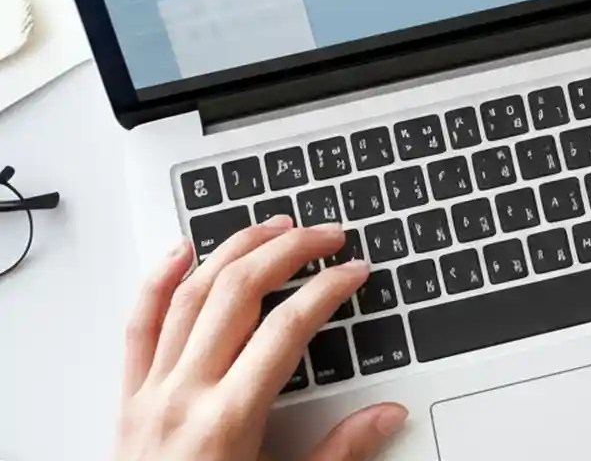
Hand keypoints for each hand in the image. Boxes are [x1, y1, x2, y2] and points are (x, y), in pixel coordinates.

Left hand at [114, 216, 407, 460]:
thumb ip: (341, 452)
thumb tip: (388, 415)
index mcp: (229, 419)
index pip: (288, 328)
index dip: (328, 290)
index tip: (354, 271)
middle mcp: (186, 394)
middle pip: (240, 294)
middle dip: (288, 251)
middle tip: (325, 234)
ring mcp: (152, 390)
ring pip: (191, 295)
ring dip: (234, 250)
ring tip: (271, 225)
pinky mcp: (129, 396)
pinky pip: (139, 325)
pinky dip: (158, 280)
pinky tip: (181, 251)